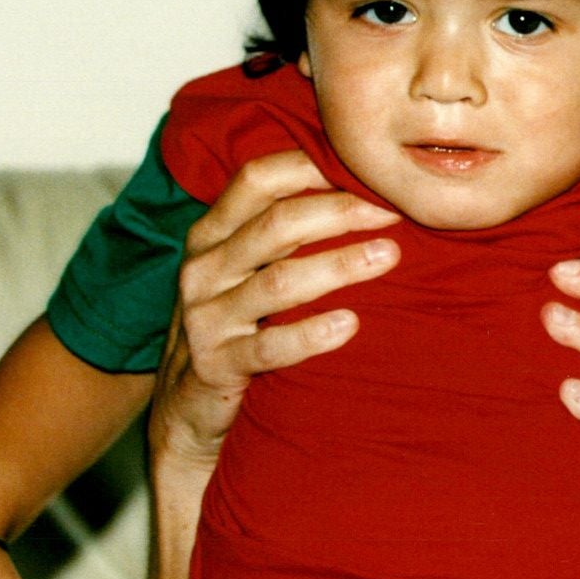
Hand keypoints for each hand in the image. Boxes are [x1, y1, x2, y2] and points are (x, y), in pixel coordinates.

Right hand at [151, 150, 401, 468]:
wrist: (185, 411)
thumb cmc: (236, 328)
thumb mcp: (247, 272)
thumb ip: (285, 233)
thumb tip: (363, 189)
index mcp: (213, 235)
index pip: (258, 180)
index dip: (312, 168)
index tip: (370, 169)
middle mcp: (205, 268)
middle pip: (276, 225)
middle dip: (340, 212)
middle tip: (394, 211)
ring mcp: (206, 317)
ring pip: (278, 282)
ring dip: (338, 266)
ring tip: (388, 257)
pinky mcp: (216, 366)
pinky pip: (269, 347)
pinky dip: (311, 335)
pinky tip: (351, 325)